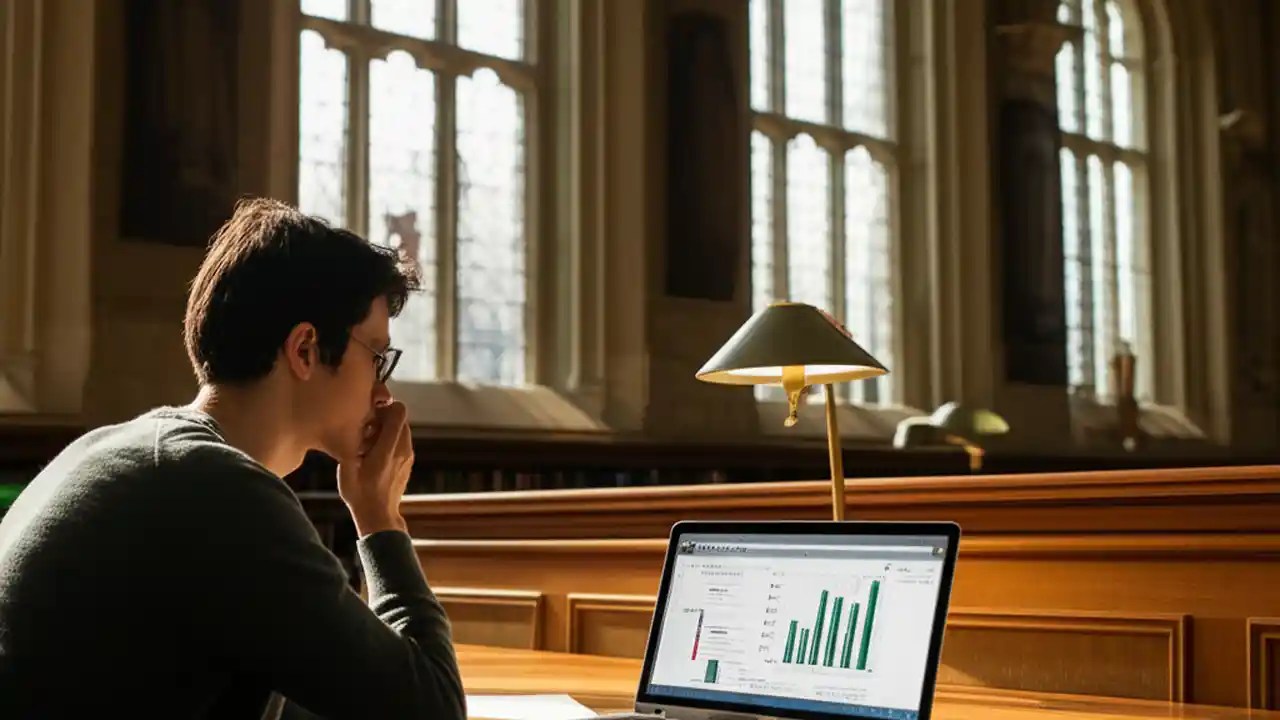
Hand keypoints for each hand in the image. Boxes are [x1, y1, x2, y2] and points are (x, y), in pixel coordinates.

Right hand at [337, 401, 412, 536]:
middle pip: (401, 418)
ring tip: (369, 442)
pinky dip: (391, 440)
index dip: (385, 406)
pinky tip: (376, 453)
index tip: (370, 414)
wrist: (379, 516)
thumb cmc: (360, 494)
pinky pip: (403, 441)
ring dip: (388, 429)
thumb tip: (353, 425)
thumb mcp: (347, 469)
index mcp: (387, 449)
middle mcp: (403, 450)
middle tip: (367, 429)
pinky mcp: (408, 462)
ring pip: (402, 429)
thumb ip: (351, 444)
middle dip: (384, 417)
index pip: (398, 413)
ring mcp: (408, 456)